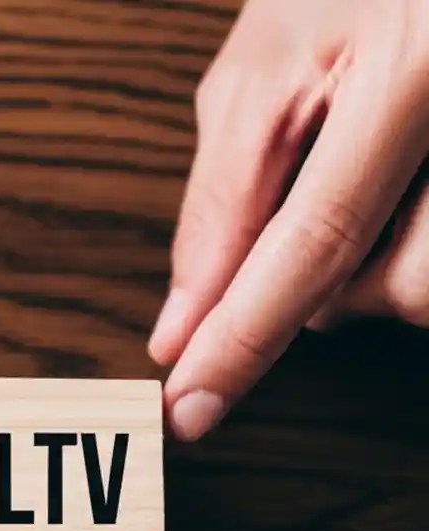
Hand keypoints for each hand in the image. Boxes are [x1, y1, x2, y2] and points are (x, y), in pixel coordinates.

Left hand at [149, 0, 428, 440]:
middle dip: (323, 285)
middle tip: (311, 202)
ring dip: (372, 272)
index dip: (244, 337)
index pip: (314, 239)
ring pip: (424, 291)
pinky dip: (405, 255)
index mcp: (418, 68)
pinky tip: (401, 202)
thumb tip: (183, 322)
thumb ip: (224, 195)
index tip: (188, 407)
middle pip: (399, 287)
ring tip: (368, 184)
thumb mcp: (267, 66)